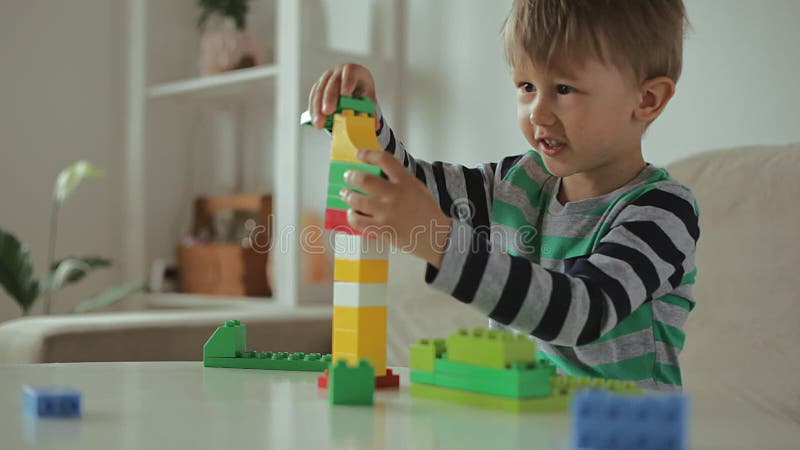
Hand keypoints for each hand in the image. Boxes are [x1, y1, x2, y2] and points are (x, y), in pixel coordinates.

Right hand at [307, 63, 378, 128]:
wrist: (354, 85)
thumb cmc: (362, 90)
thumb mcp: (368, 98)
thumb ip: (371, 111)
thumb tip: (374, 125)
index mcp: (354, 71)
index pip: (350, 72)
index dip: (347, 81)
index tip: (345, 93)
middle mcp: (338, 72)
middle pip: (332, 83)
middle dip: (329, 98)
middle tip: (328, 112)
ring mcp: (326, 78)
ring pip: (319, 90)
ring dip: (317, 108)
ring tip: (319, 122)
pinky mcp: (319, 86)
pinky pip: (313, 96)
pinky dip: (313, 109)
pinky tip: (314, 119)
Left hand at [339, 149, 452, 267]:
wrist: (437, 236)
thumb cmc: (426, 212)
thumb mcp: (417, 188)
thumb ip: (399, 179)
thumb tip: (376, 172)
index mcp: (406, 181)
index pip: (385, 160)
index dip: (369, 154)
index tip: (359, 154)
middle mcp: (396, 195)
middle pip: (365, 179)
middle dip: (351, 176)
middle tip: (348, 176)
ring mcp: (388, 213)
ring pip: (357, 200)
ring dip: (347, 195)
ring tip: (346, 194)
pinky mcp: (383, 230)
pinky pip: (359, 220)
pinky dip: (352, 215)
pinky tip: (352, 213)